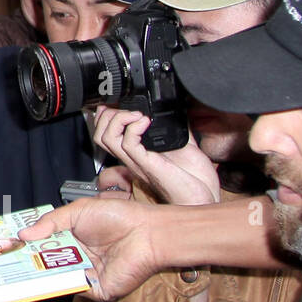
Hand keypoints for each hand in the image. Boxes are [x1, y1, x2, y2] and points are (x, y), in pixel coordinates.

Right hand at [18, 198, 166, 301]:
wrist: (147, 233)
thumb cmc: (119, 217)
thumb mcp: (78, 211)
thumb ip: (50, 222)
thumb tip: (24, 233)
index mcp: (73, 239)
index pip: (44, 246)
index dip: (27, 247)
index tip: (8, 246)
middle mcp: (77, 258)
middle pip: (46, 265)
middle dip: (27, 263)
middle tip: (6, 262)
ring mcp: (85, 275)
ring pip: (56, 279)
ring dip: (38, 275)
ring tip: (17, 270)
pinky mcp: (95, 290)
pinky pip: (72, 289)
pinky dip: (59, 285)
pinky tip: (44, 277)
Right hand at [93, 106, 219, 204]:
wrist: (202, 197)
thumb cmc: (193, 180)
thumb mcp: (184, 144)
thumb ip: (176, 127)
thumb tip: (177, 110)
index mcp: (137, 153)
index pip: (106, 133)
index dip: (106, 116)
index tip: (120, 103)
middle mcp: (132, 159)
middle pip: (99, 135)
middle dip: (109, 115)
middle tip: (130, 110)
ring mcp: (137, 162)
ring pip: (107, 138)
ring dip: (120, 119)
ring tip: (138, 115)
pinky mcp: (147, 165)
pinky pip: (128, 144)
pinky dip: (135, 127)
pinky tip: (148, 123)